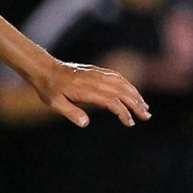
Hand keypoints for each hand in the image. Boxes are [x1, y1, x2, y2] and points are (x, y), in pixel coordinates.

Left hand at [32, 57, 150, 128]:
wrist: (46, 69)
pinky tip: (133, 92)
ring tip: (144, 106)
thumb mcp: (55, 103)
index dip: (123, 112)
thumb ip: (71, 112)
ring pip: (122, 83)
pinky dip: (128, 85)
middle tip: (146, 116)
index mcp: (87, 89)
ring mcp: (98, 74)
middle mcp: (95, 80)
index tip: (130, 122)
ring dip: (135, 94)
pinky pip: (117, 76)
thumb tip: (85, 123)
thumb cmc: (50, 88)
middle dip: (136, 104)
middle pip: (122, 91)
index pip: (112, 101)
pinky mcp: (97, 71)